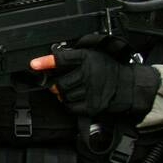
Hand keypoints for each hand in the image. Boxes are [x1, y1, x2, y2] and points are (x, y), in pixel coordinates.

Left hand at [30, 49, 159, 120]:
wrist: (128, 85)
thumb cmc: (108, 69)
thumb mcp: (93, 55)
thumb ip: (73, 57)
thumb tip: (50, 61)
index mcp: (88, 58)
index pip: (62, 59)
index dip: (46, 62)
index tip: (33, 64)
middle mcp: (89, 74)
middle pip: (59, 83)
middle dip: (56, 84)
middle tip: (59, 83)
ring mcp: (91, 91)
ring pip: (64, 95)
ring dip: (64, 94)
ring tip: (74, 89)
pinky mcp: (93, 105)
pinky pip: (70, 106)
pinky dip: (70, 103)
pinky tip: (77, 98)